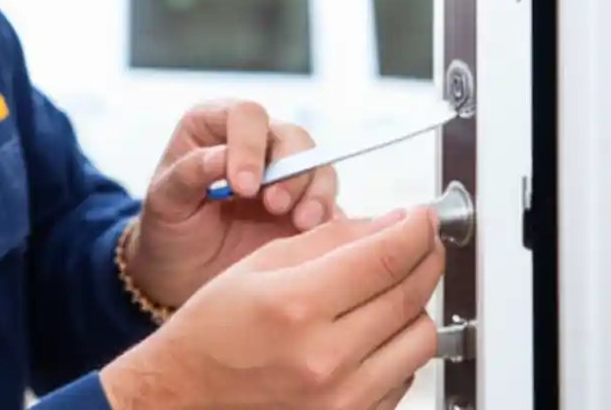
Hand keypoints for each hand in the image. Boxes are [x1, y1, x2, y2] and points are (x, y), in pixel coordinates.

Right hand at [100, 207, 444, 409]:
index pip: (385, 257)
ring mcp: (343, 398)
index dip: (415, 229)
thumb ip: (329, 241)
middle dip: (424, 257)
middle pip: (410, 294)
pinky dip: (398, 346)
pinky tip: (371, 330)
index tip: (422, 217)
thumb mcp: (259, 265)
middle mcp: (325, 358)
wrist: (186, 394)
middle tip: (419, 240)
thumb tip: (386, 223)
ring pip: (421, 338)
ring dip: (414, 305)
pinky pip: (405, 376)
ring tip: (388, 290)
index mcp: (296, 306)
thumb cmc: (211, 332)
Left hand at [126, 100, 339, 307]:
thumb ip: (188, 175)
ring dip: (314, 192)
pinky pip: (327, 201)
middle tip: (275, 205)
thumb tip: (221, 157)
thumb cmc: (169, 228)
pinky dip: (326, 215)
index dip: (249, 144)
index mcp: (215, 126)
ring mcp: (285, 173)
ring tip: (302, 223)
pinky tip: (314, 234)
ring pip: (316, 165)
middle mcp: (255, 142)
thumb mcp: (164, 202)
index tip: (242, 186)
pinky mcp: (304, 205)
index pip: (245, 115)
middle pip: (291, 136)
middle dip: (289, 169)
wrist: (183, 274)